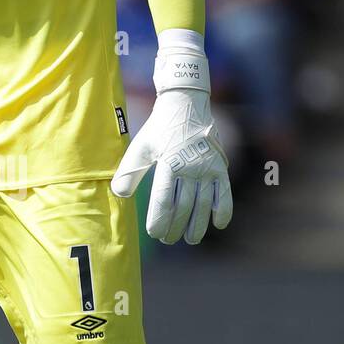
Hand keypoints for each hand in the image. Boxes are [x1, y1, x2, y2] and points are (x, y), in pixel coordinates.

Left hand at [110, 47, 231, 244]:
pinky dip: (223, 209)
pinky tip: (218, 224)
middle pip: (184, 205)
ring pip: (203, 203)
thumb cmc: (159, 128)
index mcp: (169, 162)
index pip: (164, 198)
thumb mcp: (140, 147)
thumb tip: (119, 194)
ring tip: (190, 239)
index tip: (154, 233)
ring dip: (197, 224)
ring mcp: (208, 167)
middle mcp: (191, 166)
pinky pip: (224, 192)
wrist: (186, 103)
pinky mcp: (220, 166)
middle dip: (175, 226)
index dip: (159, 219)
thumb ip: (129, 171)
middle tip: (168, 239)